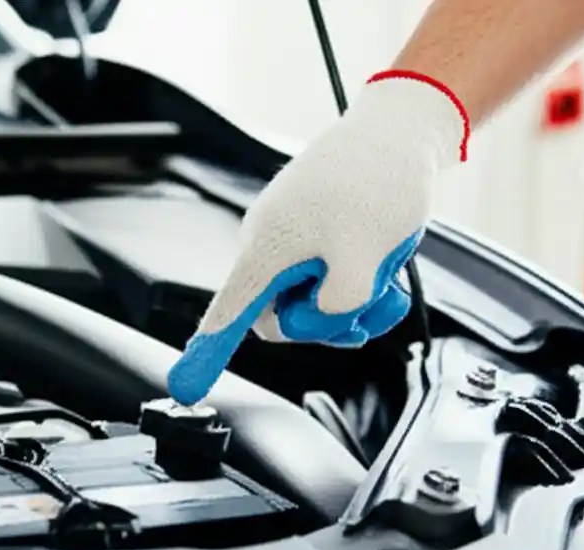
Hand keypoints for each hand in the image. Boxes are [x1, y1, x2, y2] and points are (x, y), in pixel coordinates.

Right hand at [167, 73, 467, 405]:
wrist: (400, 127)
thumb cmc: (378, 182)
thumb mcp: (366, 260)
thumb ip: (338, 306)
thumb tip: (327, 316)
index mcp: (268, 250)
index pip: (229, 313)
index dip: (207, 353)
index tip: (183, 387)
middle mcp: (269, 243)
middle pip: (281, 315)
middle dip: (327, 323)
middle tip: (371, 310)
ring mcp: (291, 236)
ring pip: (310, 296)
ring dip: (352, 302)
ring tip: (387, 282)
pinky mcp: (314, 228)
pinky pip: (324, 273)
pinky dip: (357, 280)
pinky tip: (385, 266)